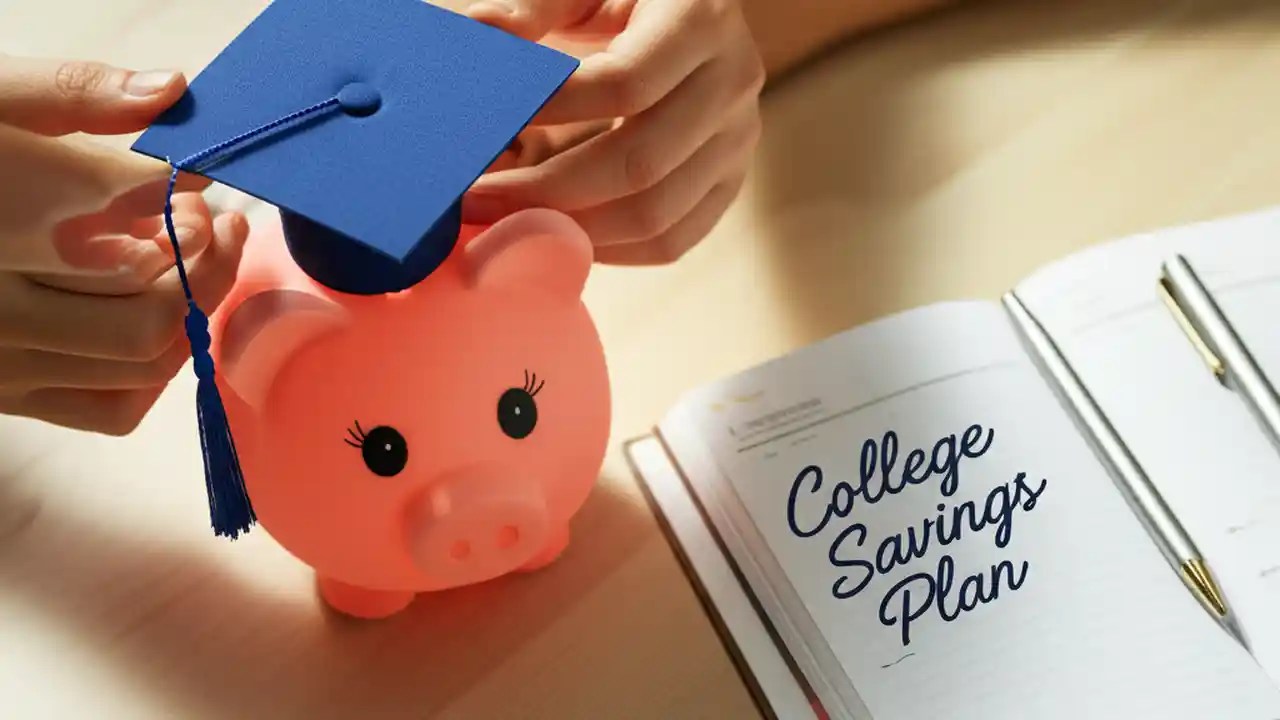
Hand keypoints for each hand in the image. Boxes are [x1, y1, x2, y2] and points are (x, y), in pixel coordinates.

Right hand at [0, 54, 247, 434]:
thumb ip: (71, 97)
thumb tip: (171, 89)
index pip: (111, 207)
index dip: (180, 198)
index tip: (203, 181)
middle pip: (148, 303)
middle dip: (204, 259)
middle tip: (217, 220)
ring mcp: (3, 361)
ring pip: (143, 355)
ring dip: (191, 305)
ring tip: (191, 257)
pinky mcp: (11, 395)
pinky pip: (113, 406)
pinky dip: (158, 364)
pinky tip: (158, 312)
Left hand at [462, 0, 763, 264]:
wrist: (692, 13)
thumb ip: (536, 4)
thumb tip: (484, 31)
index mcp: (699, 18)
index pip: (626, 84)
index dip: (554, 113)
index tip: (486, 132)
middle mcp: (732, 82)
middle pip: (640, 162)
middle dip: (547, 192)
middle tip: (476, 201)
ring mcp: (737, 140)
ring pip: (656, 215)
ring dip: (572, 230)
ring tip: (506, 223)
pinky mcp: (730, 182)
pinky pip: (672, 240)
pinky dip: (608, 250)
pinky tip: (556, 234)